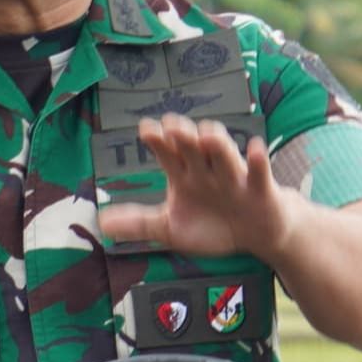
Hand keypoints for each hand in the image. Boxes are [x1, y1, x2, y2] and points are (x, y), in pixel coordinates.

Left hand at [91, 115, 296, 260]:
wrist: (257, 235)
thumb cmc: (215, 226)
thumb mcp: (172, 229)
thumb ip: (139, 223)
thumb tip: (101, 221)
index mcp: (186, 175)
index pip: (169, 153)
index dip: (159, 141)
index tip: (146, 129)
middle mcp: (208, 170)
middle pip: (194, 148)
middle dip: (184, 136)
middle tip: (172, 126)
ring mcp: (234, 178)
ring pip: (225, 155)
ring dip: (216, 144)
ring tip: (205, 135)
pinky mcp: (260, 189)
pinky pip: (260, 173)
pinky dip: (258, 162)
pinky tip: (254, 149)